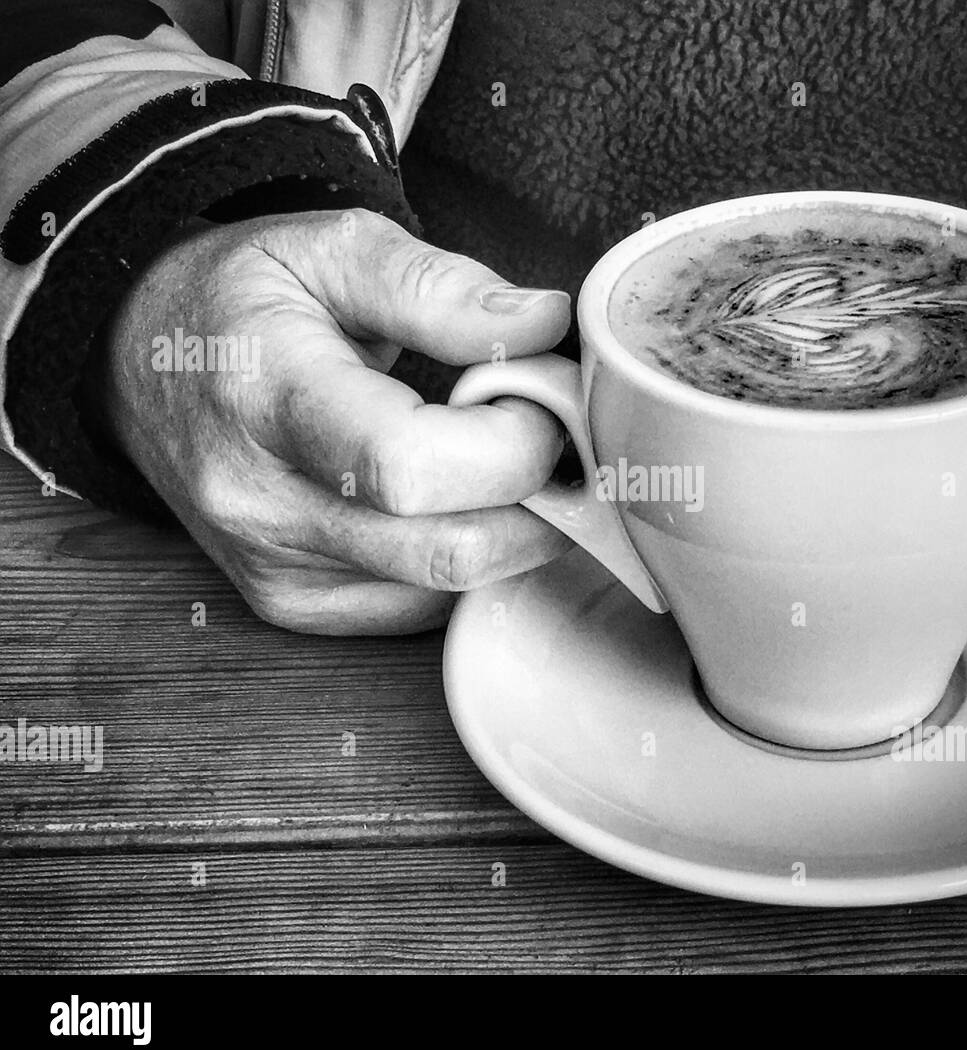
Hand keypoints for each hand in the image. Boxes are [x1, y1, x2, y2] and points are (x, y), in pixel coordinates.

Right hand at [104, 208, 572, 634]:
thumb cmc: (239, 301)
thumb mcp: (329, 248)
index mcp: (267, 400)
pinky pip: (422, 607)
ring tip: (504, 459)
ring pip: (449, 588)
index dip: (511, 444)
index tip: (545, 400)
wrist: (138, 363)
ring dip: (514, 532)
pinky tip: (458, 501)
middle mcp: (263, 507)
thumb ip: (439, 287)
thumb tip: (545, 325)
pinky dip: (466, 558)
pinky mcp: (295, 606)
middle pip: (449, 548)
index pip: (410, 467)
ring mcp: (277, 570)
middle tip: (552, 436)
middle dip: (538, 497)